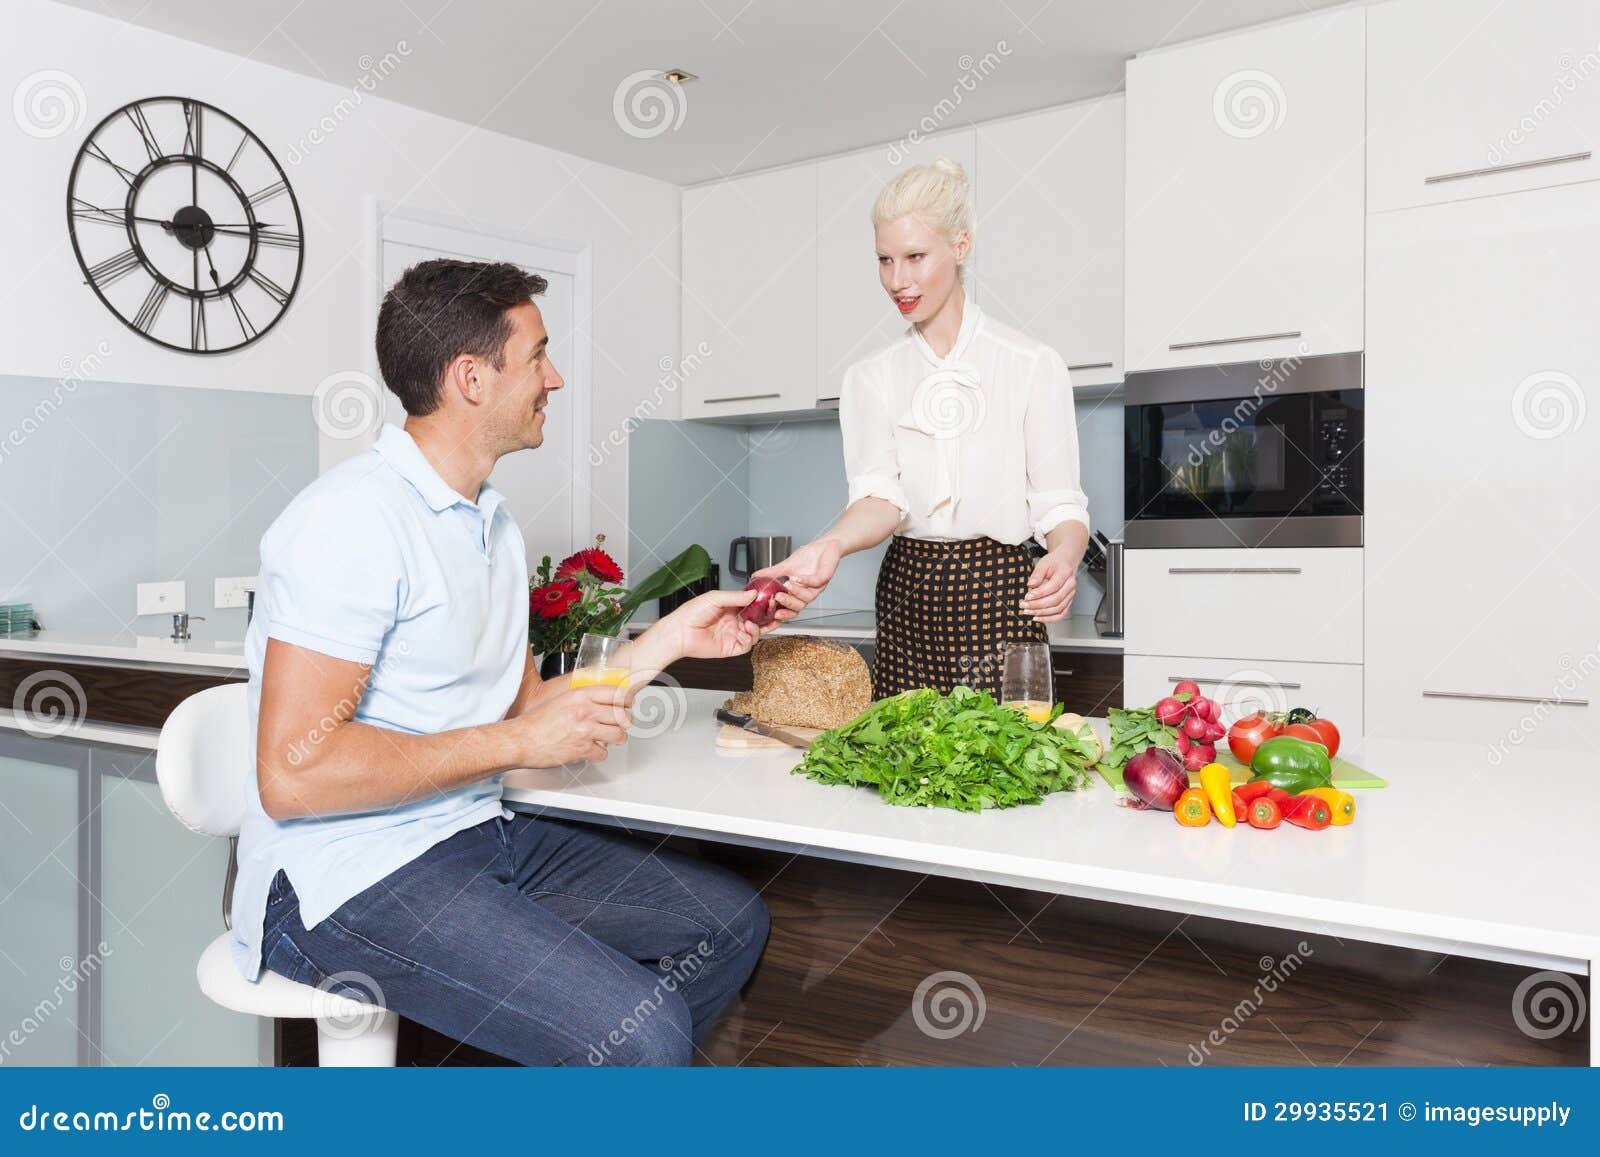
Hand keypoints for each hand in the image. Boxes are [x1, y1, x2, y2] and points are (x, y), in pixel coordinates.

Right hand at [505, 683, 632, 765]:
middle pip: (622, 715)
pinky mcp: (583, 749)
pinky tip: (591, 749)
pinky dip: (599, 753)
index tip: (628, 704)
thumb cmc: (536, 722)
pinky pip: (604, 753)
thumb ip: (581, 699)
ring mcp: (586, 730)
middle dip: (624, 722)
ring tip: (610, 738)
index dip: (627, 700)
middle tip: (620, 724)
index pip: (616, 694)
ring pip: (618, 735)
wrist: (520, 741)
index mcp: (580, 695)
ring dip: (616, 738)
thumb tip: (599, 701)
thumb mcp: (560, 700)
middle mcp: (585, 711)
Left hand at [658, 588, 803, 660]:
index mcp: (730, 608)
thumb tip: (753, 594)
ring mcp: (733, 635)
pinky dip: (751, 637)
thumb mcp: (714, 598)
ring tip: (753, 622)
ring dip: (759, 627)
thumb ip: (735, 597)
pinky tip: (747, 629)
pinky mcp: (730, 648)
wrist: (679, 632)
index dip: (763, 603)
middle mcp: (733, 622)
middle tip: (775, 611)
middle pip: (758, 620)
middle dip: (768, 617)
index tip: (771, 599)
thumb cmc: (690, 613)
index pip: (752, 605)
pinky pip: (747, 645)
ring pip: (755, 633)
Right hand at [752, 539, 840, 611]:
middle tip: (777, 597)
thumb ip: (772, 573)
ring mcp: (817, 586)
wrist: (823, 545)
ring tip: (787, 585)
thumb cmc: (808, 556)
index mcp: (798, 593)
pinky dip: (805, 581)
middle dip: (787, 603)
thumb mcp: (786, 565)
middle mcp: (808, 592)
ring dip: (796, 593)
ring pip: (808, 597)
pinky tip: (796, 578)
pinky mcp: (825, 577)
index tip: (773, 613)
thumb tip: (755, 576)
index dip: (783, 613)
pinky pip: (816, 583)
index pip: (790, 608)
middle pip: (799, 606)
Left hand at [1021, 549, 1077, 622]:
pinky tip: (1038, 618)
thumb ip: (1037, 574)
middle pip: (1056, 600)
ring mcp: (1071, 595)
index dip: (1039, 593)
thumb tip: (1030, 585)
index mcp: (1066, 573)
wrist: (1065, 562)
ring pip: (1058, 609)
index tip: (1027, 596)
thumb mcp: (1043, 563)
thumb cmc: (1054, 563)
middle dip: (1038, 605)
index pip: (1053, 586)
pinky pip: (1061, 614)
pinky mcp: (1068, 602)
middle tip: (1024, 605)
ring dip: (1042, 613)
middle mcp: (1071, 585)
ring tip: (1028, 611)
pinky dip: (1050, 619)